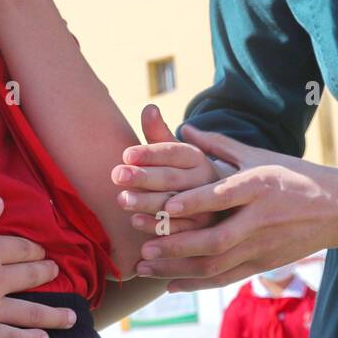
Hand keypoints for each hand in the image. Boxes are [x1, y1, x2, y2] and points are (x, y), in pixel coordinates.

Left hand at [112, 106, 220, 236]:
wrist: (220, 204)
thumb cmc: (186, 174)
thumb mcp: (177, 153)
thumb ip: (159, 133)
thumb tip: (148, 107)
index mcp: (198, 158)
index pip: (174, 152)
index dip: (150, 153)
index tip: (126, 154)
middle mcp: (204, 181)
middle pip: (172, 178)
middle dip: (144, 177)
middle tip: (117, 175)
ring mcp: (205, 207)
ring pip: (173, 205)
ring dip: (146, 203)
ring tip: (123, 200)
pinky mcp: (201, 230)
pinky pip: (177, 229)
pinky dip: (155, 226)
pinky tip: (135, 221)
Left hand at [133, 127, 337, 291]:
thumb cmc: (294, 176)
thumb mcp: (260, 156)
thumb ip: (219, 145)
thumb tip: (184, 127)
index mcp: (259, 185)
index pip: (224, 195)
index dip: (195, 201)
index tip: (167, 204)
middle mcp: (260, 219)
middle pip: (216, 239)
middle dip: (177, 245)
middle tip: (144, 245)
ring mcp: (262, 246)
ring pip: (216, 264)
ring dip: (178, 268)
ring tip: (146, 266)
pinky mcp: (262, 264)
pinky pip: (225, 278)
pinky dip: (196, 283)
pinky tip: (169, 284)